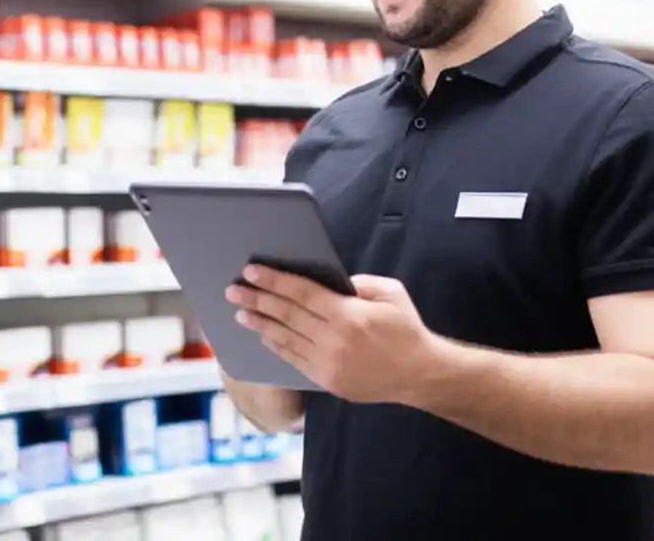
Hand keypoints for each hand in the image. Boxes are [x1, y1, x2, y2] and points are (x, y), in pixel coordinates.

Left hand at [226, 265, 439, 404]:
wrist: (420, 374)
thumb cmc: (405, 329)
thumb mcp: (389, 292)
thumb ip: (356, 283)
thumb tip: (324, 281)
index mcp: (349, 315)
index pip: (301, 293)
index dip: (274, 280)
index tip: (251, 271)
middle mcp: (334, 341)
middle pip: (286, 316)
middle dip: (257, 300)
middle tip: (233, 291)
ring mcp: (328, 364)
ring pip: (285, 340)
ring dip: (260, 324)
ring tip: (240, 312)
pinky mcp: (327, 381)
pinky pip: (294, 360)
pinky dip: (276, 346)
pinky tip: (264, 335)